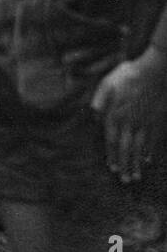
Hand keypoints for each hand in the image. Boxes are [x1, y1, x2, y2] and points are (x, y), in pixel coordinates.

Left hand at [91, 47, 166, 182]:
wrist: (155, 70)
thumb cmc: (128, 75)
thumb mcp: (106, 84)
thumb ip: (99, 101)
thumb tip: (94, 116)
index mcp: (115, 115)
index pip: (111, 140)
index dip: (112, 155)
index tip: (113, 169)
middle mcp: (130, 122)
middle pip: (126, 148)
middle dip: (125, 165)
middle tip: (125, 181)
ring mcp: (145, 122)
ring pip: (139, 147)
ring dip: (136, 163)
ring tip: (136, 177)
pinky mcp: (157, 119)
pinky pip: (153, 138)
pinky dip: (150, 150)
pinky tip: (148, 160)